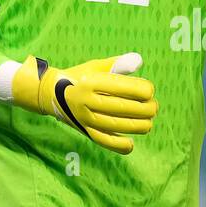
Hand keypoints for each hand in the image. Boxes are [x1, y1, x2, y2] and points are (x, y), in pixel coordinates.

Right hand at [11, 52, 156, 153]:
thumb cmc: (81, 77)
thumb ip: (118, 64)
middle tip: (153, 107)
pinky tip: (131, 144)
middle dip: (145, 109)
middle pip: (123, 108)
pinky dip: (118, 145)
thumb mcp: (97, 67)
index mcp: (91, 82)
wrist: (52, 94)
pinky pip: (103, 141)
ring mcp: (85, 118)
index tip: (149, 91)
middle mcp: (86, 100)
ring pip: (117, 125)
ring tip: (149, 122)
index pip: (124, 87)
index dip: (143, 90)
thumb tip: (139, 61)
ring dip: (138, 126)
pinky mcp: (84, 131)